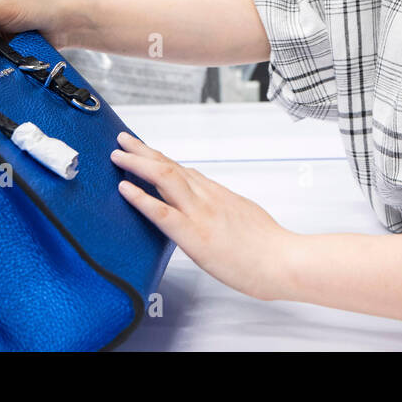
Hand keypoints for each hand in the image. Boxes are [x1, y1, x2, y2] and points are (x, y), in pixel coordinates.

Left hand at [112, 132, 296, 301]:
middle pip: (169, 166)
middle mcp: (207, 197)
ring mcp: (200, 214)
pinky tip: (124, 189)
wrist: (284, 261)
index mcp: (217, 194)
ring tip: (117, 155)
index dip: (160, 158)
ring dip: (137, 165)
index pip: (182, 170)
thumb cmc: (269, 247)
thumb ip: (225, 209)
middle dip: (143, 151)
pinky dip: (141, 198)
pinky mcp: (195, 235)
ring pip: (164, 179)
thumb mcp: (245, 217)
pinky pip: (162, 213)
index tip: (143, 149)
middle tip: (122, 140)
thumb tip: (216, 209)